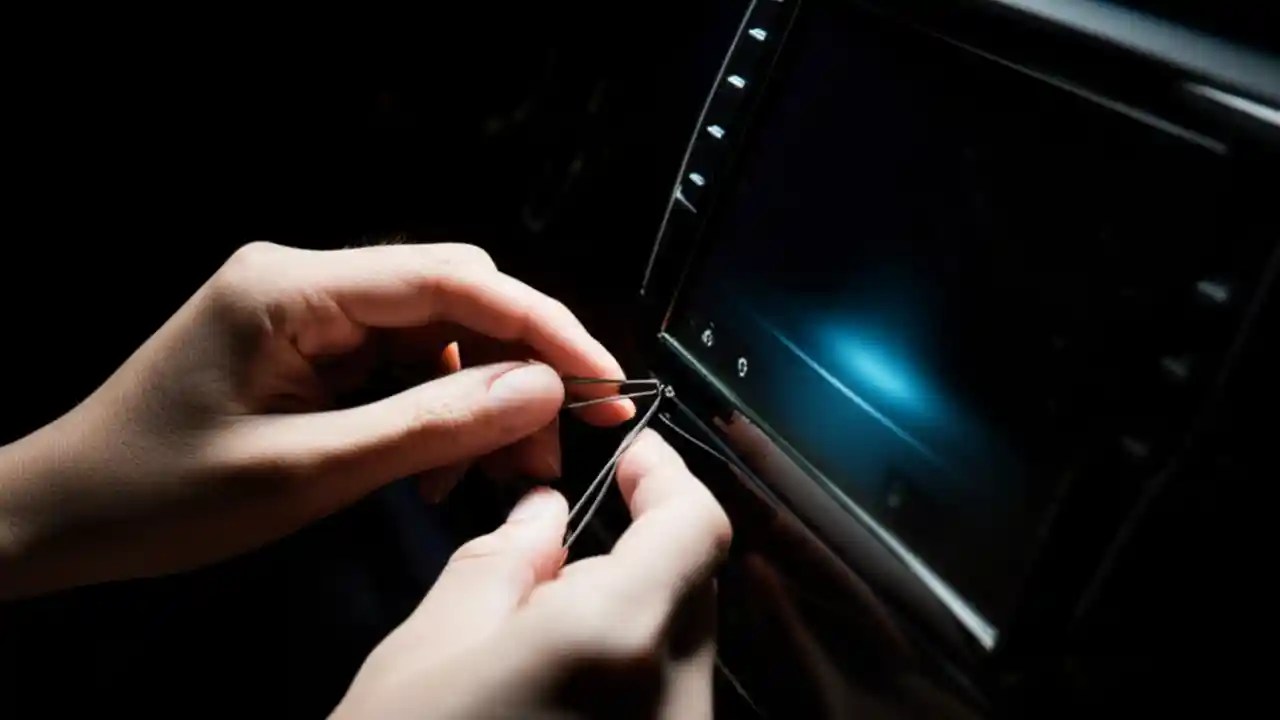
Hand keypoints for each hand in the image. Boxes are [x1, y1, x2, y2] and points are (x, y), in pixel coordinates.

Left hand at [0, 241, 631, 597]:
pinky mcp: (306, 347)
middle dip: (515, 369)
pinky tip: (435, 475)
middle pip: (451, 301)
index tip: (605, 377)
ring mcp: (305, 312)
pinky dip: (433, 417)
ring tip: (491, 477)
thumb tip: (543, 389)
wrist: (64, 513)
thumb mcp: (310, 470)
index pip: (451, 280)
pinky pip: (398, 368)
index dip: (541, 325)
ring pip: (434, 339)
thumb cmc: (162, 495)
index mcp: (294, 289)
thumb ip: (433, 426)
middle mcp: (305, 281)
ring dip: (476, 405)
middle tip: (557, 443)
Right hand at [332, 430, 731, 719]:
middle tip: (554, 551)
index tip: (630, 457)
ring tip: (532, 636)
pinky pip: (664, 705)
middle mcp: (677, 701)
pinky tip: (550, 693)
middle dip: (637, 549)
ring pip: (678, 651)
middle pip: (694, 588)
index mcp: (619, 641)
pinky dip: (625, 674)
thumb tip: (546, 514)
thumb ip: (504, 562)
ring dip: (626, 617)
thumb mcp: (429, 649)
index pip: (697, 527)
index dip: (666, 478)